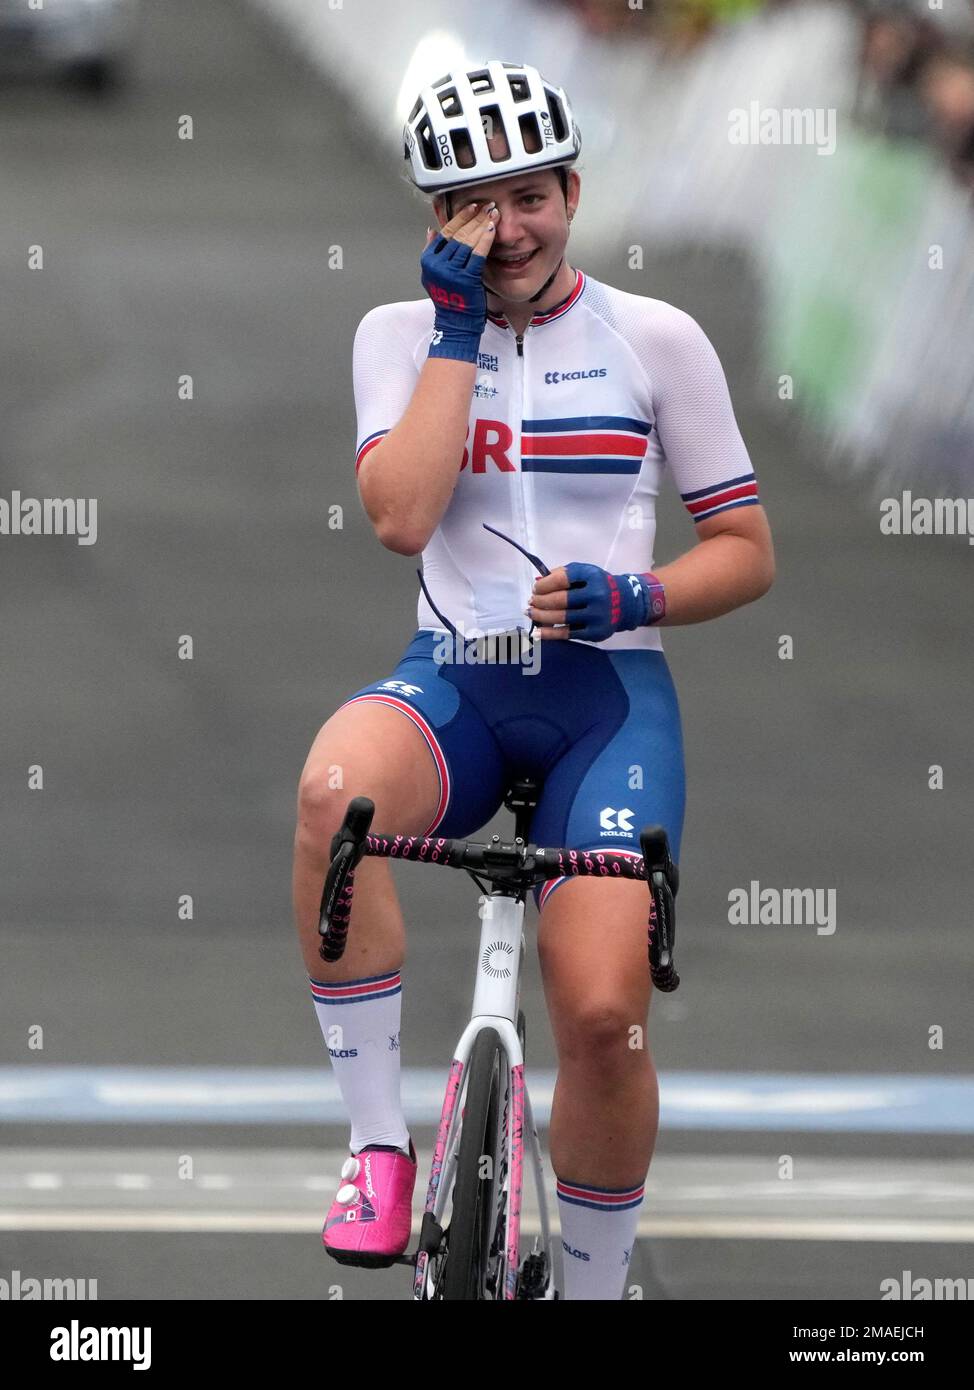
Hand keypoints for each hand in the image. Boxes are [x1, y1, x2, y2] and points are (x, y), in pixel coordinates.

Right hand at [421, 202, 499, 363]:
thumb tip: (431, 230)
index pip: (445, 231)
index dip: (460, 217)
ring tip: (493, 212)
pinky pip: (477, 254)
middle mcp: (437, 264)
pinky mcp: (466, 279)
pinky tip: (492, 228)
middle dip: (474, 217)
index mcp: (428, 260)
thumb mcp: (433, 275)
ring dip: (482, 224)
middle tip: (487, 204)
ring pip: (468, 241)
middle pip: (458, 233)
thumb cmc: (449, 298)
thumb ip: (432, 252)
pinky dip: (485, 239)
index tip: (472, 206)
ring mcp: (451, 272)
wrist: (455, 323)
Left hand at [526, 563, 665, 640]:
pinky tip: (537, 632)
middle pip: (560, 600)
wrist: (625, 603)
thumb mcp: (585, 573)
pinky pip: (566, 634)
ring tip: (531, 613)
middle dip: (540, 601)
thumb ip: (562, 575)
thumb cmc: (598, 586)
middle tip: (531, 602)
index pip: (562, 578)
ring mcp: (597, 615)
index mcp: (592, 576)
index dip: (544, 585)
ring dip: (541, 616)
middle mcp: (597, 595)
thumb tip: (538, 583)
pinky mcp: (595, 633)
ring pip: (561, 618)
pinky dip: (549, 634)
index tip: (535, 589)